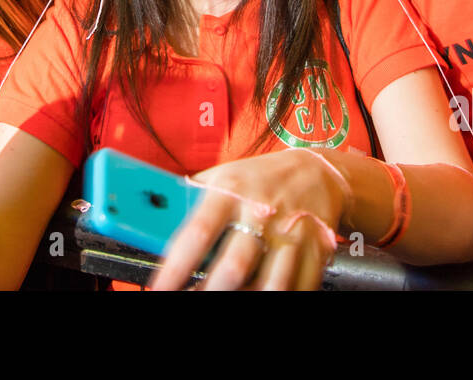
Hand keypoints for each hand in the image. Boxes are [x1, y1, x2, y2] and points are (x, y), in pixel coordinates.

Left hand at [150, 148, 346, 290]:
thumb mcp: (223, 177)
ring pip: (269, 284)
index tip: (159, 288)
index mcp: (230, 191)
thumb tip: (154, 226)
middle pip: (234, 265)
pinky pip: (298, 287)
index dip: (175, 267)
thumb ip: (193, 201)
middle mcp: (261, 212)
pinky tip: (258, 295)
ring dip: (246, 299)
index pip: (197, 233)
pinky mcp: (316, 250)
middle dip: (211, 292)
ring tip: (225, 300)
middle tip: (194, 299)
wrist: (318, 172)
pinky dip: (277, 296)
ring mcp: (291, 233)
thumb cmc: (259, 178)